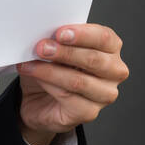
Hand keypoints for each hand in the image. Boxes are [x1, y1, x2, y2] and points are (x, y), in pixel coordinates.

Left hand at [16, 23, 128, 139]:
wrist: (38, 99)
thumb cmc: (51, 69)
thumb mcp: (53, 47)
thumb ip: (55, 39)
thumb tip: (42, 33)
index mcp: (110, 49)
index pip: (105, 38)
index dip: (82, 34)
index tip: (60, 33)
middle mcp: (113, 71)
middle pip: (94, 59)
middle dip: (64, 52)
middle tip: (41, 47)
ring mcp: (104, 94)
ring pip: (79, 80)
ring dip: (51, 71)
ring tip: (31, 64)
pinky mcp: (89, 112)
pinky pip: (69, 97)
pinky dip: (49, 85)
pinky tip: (36, 78)